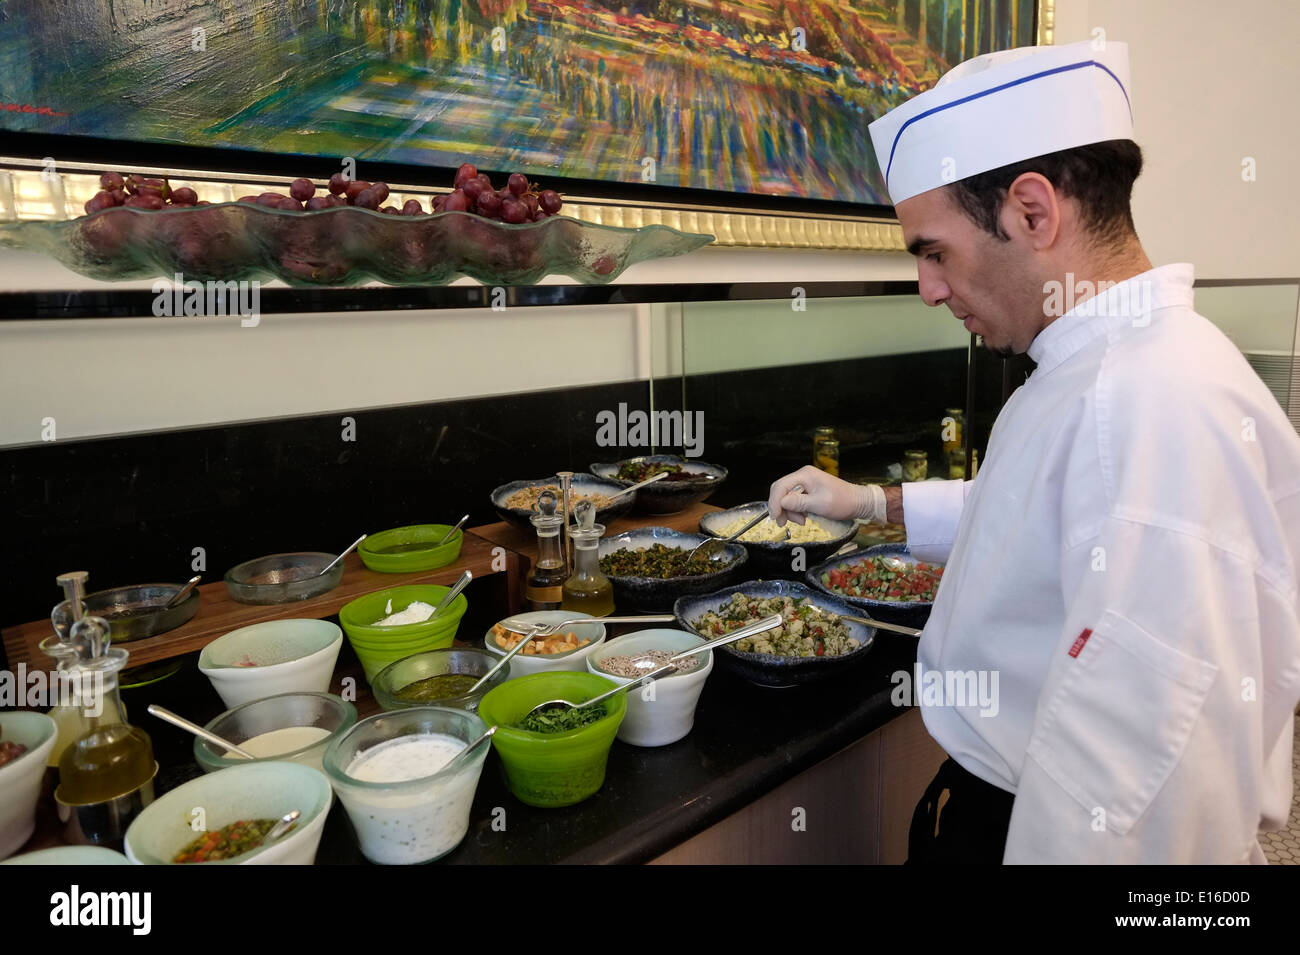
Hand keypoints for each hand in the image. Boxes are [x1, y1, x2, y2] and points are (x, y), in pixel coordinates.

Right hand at [768, 465, 885, 524]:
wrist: (858, 502)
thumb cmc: (843, 502)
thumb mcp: (820, 504)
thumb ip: (799, 503)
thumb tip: (782, 502)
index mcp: (805, 475)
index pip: (781, 486)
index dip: (775, 502)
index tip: (776, 518)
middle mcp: (803, 476)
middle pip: (781, 491)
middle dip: (781, 508)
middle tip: (784, 523)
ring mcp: (805, 482)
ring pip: (786, 497)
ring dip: (790, 511)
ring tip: (802, 521)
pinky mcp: (808, 490)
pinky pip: (794, 500)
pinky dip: (796, 510)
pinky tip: (804, 517)